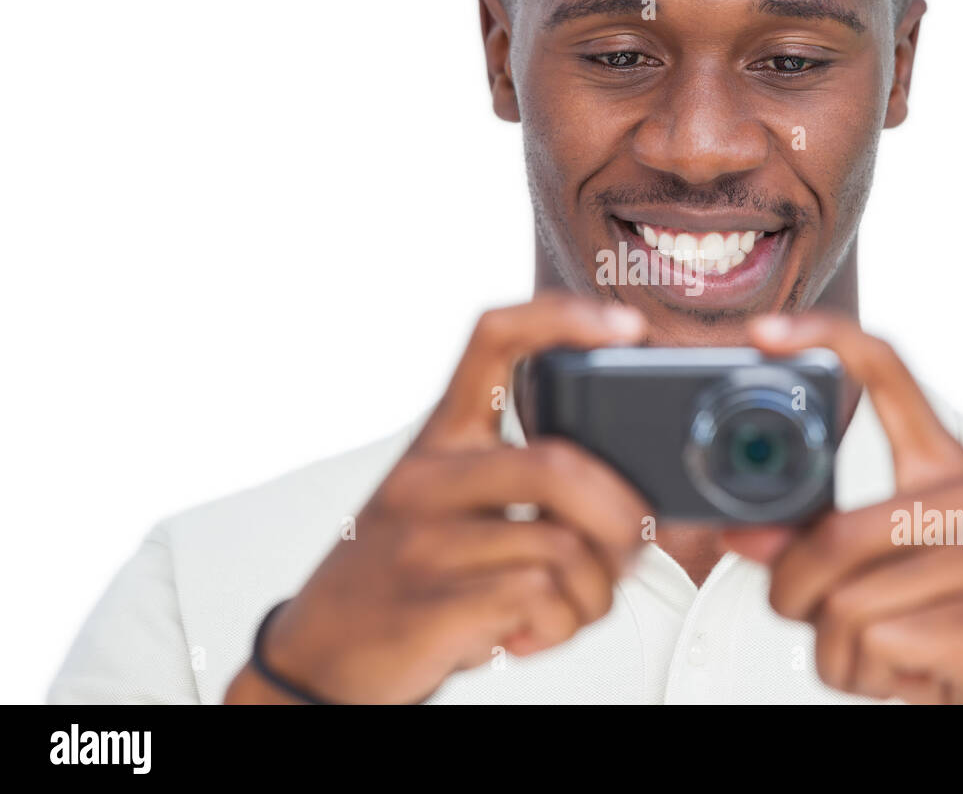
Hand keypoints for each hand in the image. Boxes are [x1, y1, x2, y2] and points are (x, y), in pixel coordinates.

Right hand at [226, 292, 651, 703]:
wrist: (320, 655)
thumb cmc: (403, 574)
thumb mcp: (446, 504)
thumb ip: (521, 483)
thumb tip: (630, 497)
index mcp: (441, 437)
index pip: (495, 341)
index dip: (563, 319)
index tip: (626, 325)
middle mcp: (429, 477)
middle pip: (558, 465)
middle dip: (623, 516)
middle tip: (629, 550)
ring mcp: (426, 541)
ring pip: (564, 546)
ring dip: (596, 592)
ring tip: (573, 606)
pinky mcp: (431, 605)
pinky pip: (538, 599)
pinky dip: (561, 626)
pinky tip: (533, 633)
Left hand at [722, 312, 962, 703]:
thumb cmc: (961, 632)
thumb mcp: (886, 576)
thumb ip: (814, 548)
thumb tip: (739, 535)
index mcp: (948, 472)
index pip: (890, 376)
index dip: (826, 340)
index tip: (765, 330)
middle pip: (833, 536)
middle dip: (796, 596)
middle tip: (819, 623)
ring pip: (845, 603)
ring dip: (839, 651)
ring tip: (887, 655)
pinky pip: (876, 644)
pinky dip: (870, 676)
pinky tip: (915, 674)